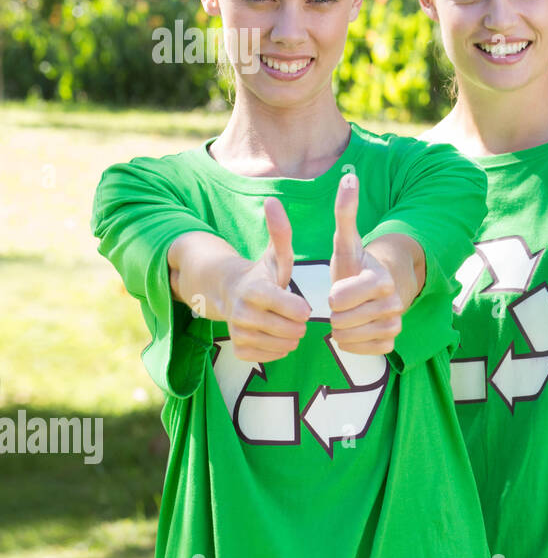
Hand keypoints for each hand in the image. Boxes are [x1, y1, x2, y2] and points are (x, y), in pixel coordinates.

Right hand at [221, 197, 310, 361]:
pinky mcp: (239, 349)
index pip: (290, 308)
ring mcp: (238, 333)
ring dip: (291, 337)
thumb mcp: (275, 255)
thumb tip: (273, 200)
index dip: (301, 308)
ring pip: (282, 345)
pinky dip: (278, 349)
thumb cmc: (264, 274)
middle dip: (299, 324)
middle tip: (298, 316)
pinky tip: (277, 336)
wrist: (233, 295)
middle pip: (289, 330)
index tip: (303, 305)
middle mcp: (241, 313)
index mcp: (254, 290)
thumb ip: (279, 232)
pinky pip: (269, 357)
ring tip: (288, 324)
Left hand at [328, 173, 404, 354]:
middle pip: (342, 321)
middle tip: (342, 303)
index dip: (333, 296)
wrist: (376, 290)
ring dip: (341, 329)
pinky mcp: (392, 342)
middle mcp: (394, 302)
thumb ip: (346, 213)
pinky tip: (355, 328)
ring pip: (350, 337)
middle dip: (335, 314)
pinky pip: (362, 350)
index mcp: (380, 279)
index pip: (340, 299)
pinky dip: (353, 343)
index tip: (338, 289)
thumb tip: (348, 176)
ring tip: (347, 314)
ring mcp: (396, 324)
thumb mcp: (346, 243)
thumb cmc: (355, 267)